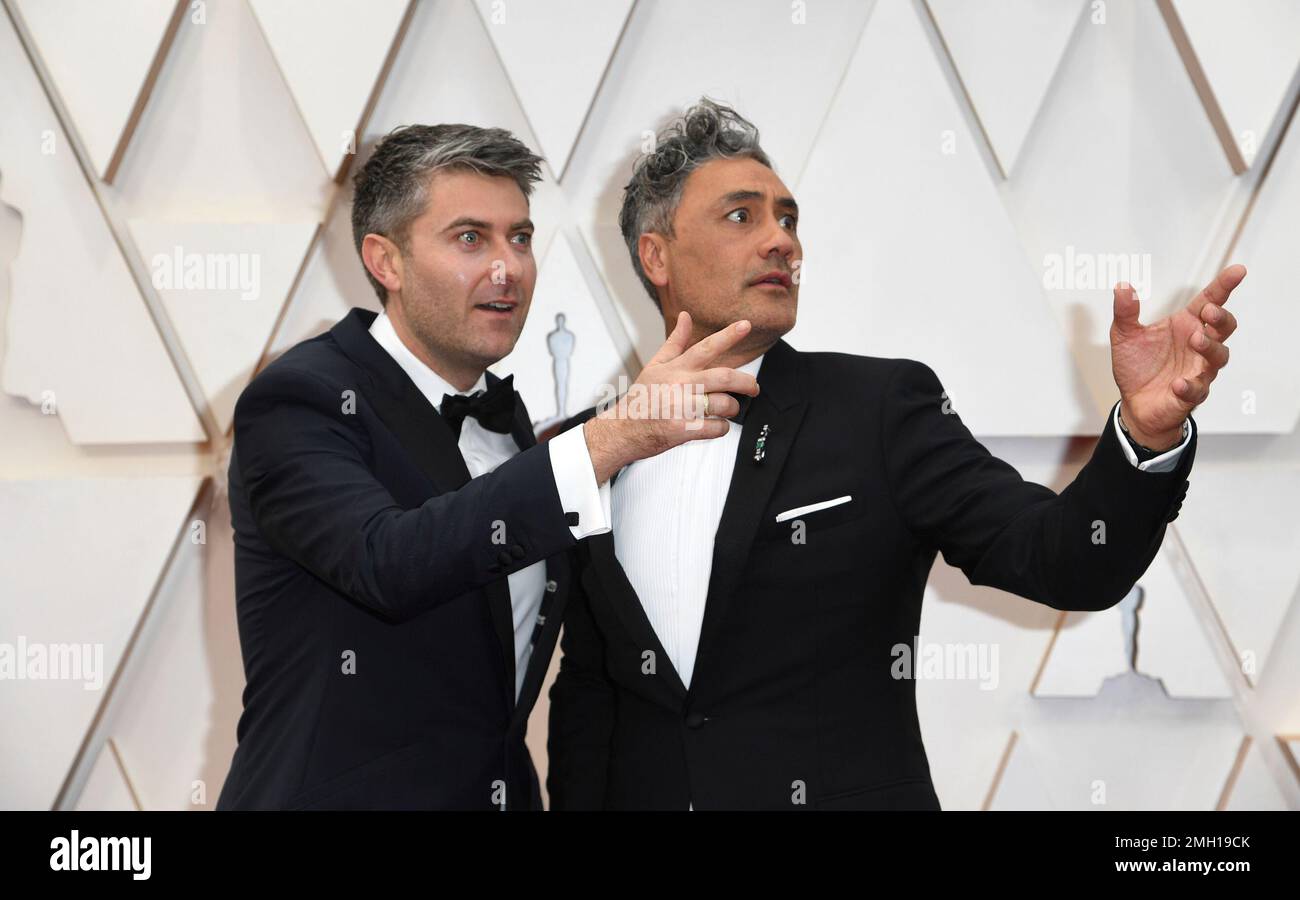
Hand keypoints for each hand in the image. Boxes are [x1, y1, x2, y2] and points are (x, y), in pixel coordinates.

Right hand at [582, 312, 760, 482]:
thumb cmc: (641, 398)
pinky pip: (717, 428)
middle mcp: (681, 385)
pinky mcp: (684, 429)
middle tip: (753, 387)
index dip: (728, 335)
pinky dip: (721, 428)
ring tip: (726, 410)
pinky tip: (714, 426)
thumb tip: (686, 316)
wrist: (623, 430)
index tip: (745, 325)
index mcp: (676, 368)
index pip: (706, 347)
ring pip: (725, 404)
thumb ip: (675, 341)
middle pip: (725, 377)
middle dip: (747, 382)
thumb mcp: (655, 366)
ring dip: (732, 409)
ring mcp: (682, 407)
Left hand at [1110, 264, 1243, 448]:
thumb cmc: (1137, 366)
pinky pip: (1198, 390)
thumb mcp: (1124, 335)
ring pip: (1218, 356)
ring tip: (1195, 340)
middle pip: (1224, 327)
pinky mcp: (1191, 394)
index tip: (1238, 270)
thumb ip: (1125, 311)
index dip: (1224, 286)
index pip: (1209, 301)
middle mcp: (1198, 344)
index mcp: (1185, 325)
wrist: (1134, 403)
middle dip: (1220, 317)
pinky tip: (1178, 383)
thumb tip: (1122, 286)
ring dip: (1209, 347)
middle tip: (1208, 312)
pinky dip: (1190, 386)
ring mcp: (1199, 369)